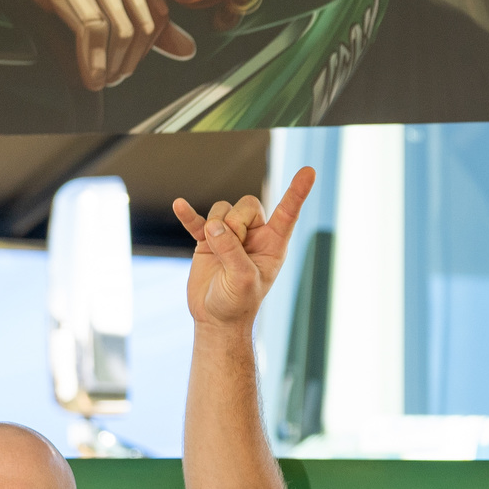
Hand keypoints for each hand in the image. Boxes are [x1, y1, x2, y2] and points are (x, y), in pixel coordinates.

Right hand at [13, 0, 196, 90]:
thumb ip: (148, 17)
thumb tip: (187, 50)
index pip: (157, 11)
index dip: (146, 50)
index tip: (127, 69)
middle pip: (139, 20)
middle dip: (128, 60)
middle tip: (113, 78)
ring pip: (117, 24)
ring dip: (111, 62)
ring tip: (102, 78)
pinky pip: (90, 24)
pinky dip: (93, 56)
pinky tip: (91, 74)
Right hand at [175, 165, 316, 331]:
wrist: (216, 317)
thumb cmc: (238, 303)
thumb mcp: (243, 280)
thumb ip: (232, 251)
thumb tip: (215, 226)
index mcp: (273, 244)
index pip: (287, 213)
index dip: (297, 192)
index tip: (309, 171)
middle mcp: (254, 235)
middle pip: (248, 204)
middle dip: (236, 222)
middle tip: (231, 248)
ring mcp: (229, 236)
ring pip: (223, 209)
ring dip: (216, 227)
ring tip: (216, 253)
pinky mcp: (207, 241)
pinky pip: (197, 221)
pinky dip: (188, 215)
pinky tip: (179, 205)